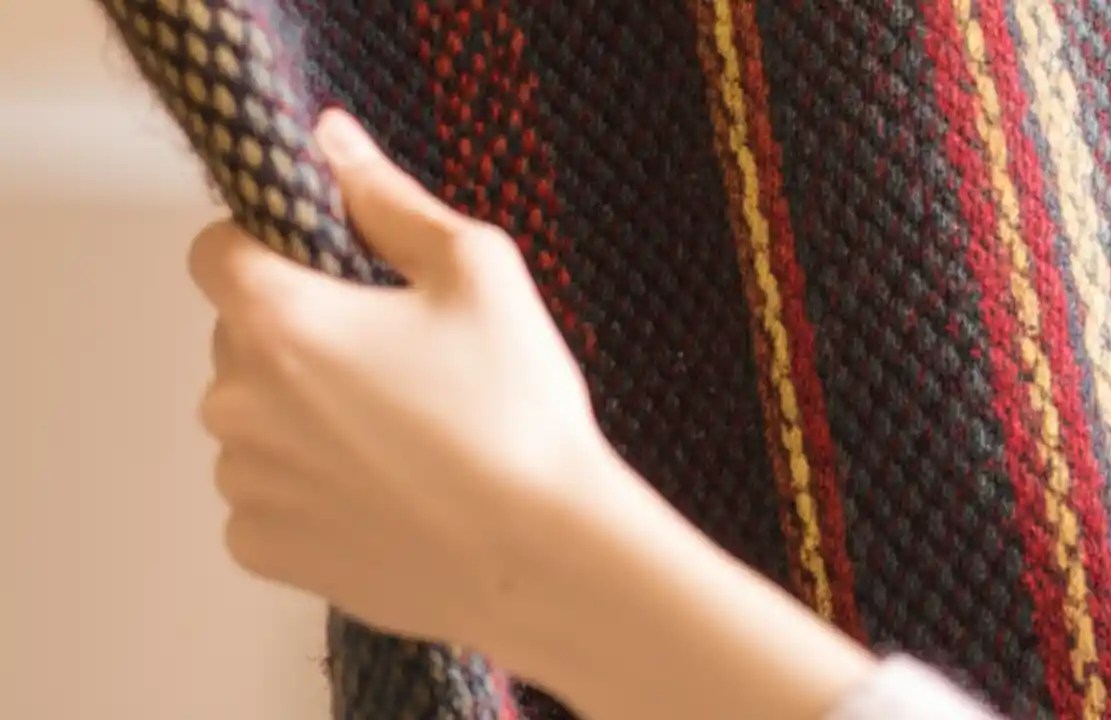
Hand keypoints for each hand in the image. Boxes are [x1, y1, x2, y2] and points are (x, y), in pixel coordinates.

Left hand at [190, 109, 611, 673]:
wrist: (541, 555)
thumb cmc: (516, 409)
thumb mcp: (478, 270)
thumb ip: (387, 198)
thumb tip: (331, 139)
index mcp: (278, 318)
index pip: (214, 251)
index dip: (269, 249)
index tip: (332, 274)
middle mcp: (234, 400)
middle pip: (241, 339)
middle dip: (302, 337)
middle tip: (397, 363)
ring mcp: (245, 481)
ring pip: (254, 420)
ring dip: (303, 416)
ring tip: (401, 438)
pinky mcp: (264, 548)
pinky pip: (266, 494)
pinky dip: (309, 487)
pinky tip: (384, 493)